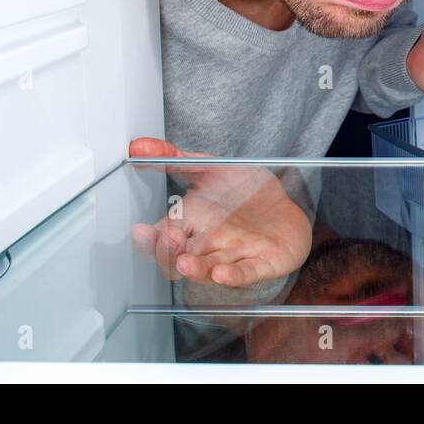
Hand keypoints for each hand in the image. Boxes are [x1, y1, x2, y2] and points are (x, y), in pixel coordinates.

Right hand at [128, 138, 312, 287]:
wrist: (286, 206)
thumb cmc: (244, 192)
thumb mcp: (210, 167)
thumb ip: (175, 158)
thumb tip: (138, 146)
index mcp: (191, 224)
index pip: (162, 237)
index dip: (151, 239)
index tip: (142, 231)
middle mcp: (208, 244)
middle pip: (179, 259)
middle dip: (168, 255)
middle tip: (167, 244)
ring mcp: (233, 256)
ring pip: (208, 270)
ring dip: (196, 269)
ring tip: (185, 264)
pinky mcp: (261, 263)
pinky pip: (245, 273)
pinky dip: (233, 276)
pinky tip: (221, 274)